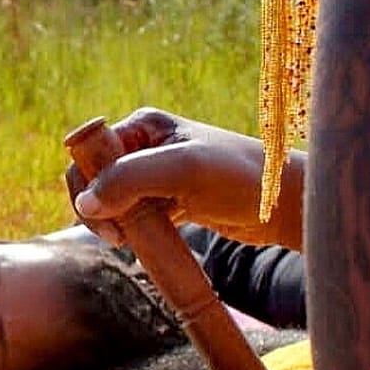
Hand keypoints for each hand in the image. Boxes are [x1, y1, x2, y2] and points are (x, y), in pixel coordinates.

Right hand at [68, 108, 303, 248]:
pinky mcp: (168, 201)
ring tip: (129, 243)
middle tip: (117, 239)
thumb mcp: (182, 170)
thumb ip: (129, 179)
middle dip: (95, 208)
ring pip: (110, 200)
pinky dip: (129, 230)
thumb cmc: (239, 177)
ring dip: (112, 222)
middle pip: (94, 177)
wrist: (285, 205)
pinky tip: (140, 244)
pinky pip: (132, 215)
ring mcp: (156, 175)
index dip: (86, 184)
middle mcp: (145, 146)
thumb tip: (84, 202)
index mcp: (143, 125)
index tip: (106, 218)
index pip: (89, 152)